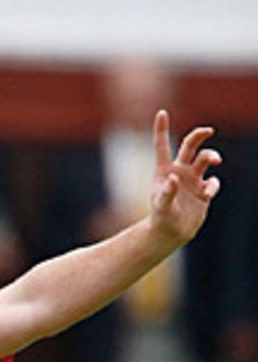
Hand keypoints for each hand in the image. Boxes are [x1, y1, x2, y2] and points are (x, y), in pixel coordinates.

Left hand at [149, 111, 221, 249]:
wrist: (171, 234)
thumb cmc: (161, 219)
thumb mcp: (161, 207)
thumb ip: (166, 193)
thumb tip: (173, 179)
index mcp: (164, 171)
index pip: (162, 146)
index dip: (161, 129)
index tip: (161, 113)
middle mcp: (179, 171)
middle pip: (190, 145)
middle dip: (199, 135)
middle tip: (208, 131)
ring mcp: (192, 179)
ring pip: (205, 159)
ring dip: (212, 156)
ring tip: (215, 160)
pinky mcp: (203, 190)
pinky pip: (212, 182)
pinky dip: (212, 186)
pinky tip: (206, 194)